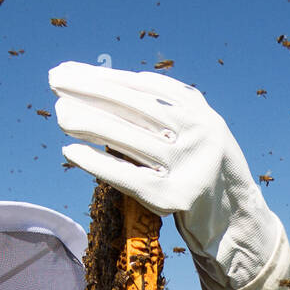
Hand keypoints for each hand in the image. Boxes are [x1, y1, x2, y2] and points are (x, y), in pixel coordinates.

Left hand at [49, 61, 278, 284]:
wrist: (233, 218)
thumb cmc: (202, 169)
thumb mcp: (195, 128)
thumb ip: (165, 105)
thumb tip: (109, 82)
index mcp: (198, 110)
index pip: (142, 87)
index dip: (104, 78)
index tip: (71, 72)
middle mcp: (196, 133)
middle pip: (132, 107)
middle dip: (90, 93)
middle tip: (55, 84)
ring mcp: (185, 166)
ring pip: (127, 138)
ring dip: (89, 123)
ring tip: (59, 114)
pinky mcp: (172, 199)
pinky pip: (127, 177)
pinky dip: (97, 164)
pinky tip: (71, 153)